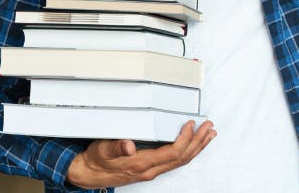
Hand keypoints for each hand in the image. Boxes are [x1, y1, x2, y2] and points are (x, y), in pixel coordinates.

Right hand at [65, 120, 215, 188]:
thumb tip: (129, 145)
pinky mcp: (151, 168)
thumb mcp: (103, 150)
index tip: (191, 124)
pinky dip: (188, 151)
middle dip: (198, 141)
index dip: (185, 139)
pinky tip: (194, 144)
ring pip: (182, 160)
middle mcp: (151, 170)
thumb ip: (116, 147)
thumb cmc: (97, 160)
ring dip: (197, 147)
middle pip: (183, 158)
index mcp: (143, 164)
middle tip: (209, 127)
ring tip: (209, 134)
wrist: (89, 174)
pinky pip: (176, 161)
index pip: (173, 153)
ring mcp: (153, 171)